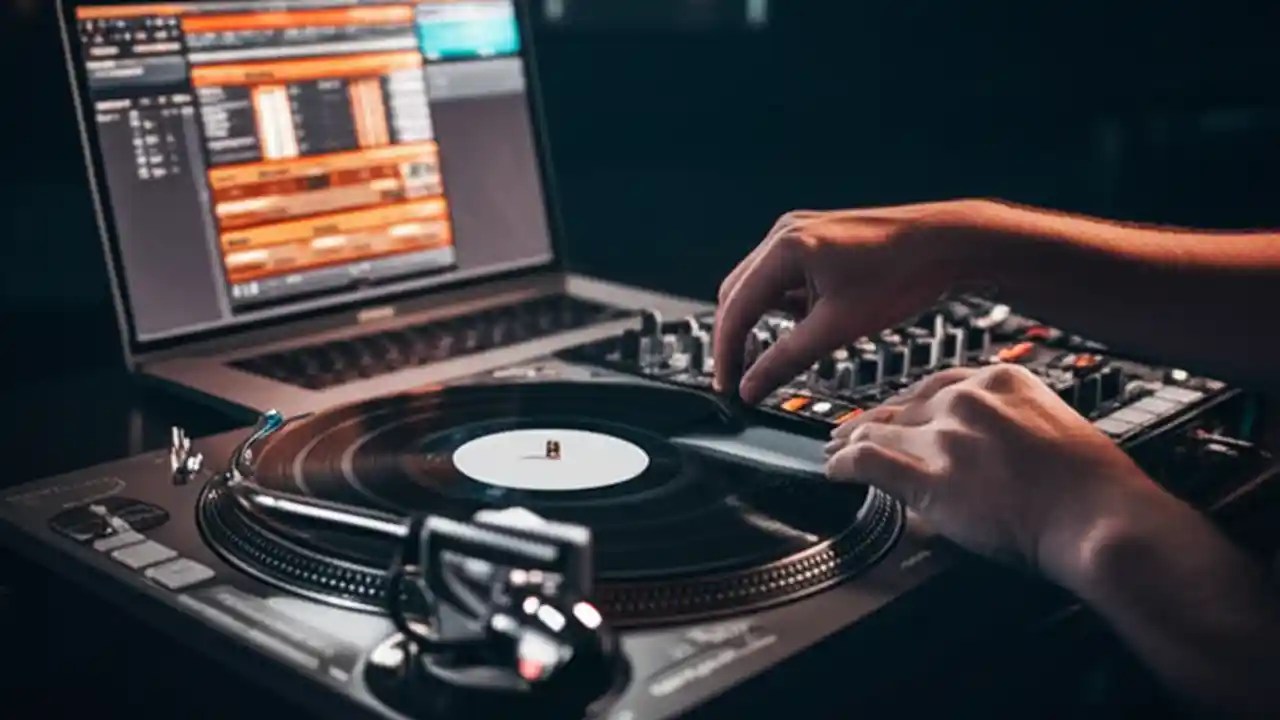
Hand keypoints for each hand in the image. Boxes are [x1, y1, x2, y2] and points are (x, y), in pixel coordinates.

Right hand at [713, 199, 999, 404]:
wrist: (948, 244)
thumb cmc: (903, 274)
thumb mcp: (838, 327)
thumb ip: (787, 359)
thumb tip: (752, 386)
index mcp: (785, 247)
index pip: (736, 308)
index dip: (727, 353)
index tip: (727, 386)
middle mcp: (784, 232)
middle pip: (737, 294)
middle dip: (736, 337)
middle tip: (739, 378)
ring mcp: (799, 231)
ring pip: (759, 286)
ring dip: (760, 322)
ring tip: (774, 357)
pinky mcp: (815, 238)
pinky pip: (783, 277)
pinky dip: (784, 306)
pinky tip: (804, 326)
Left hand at [823, 363, 1175, 584]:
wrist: (1101, 518)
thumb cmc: (1095, 488)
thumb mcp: (1055, 429)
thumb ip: (1014, 425)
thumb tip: (991, 446)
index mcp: (1001, 379)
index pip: (937, 386)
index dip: (910, 404)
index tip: (897, 413)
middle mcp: (966, 399)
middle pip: (904, 407)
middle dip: (876, 420)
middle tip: (852, 431)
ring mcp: (943, 435)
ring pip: (878, 430)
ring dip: (850, 442)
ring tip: (835, 451)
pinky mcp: (927, 475)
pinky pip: (867, 461)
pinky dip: (844, 465)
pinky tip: (835, 471)